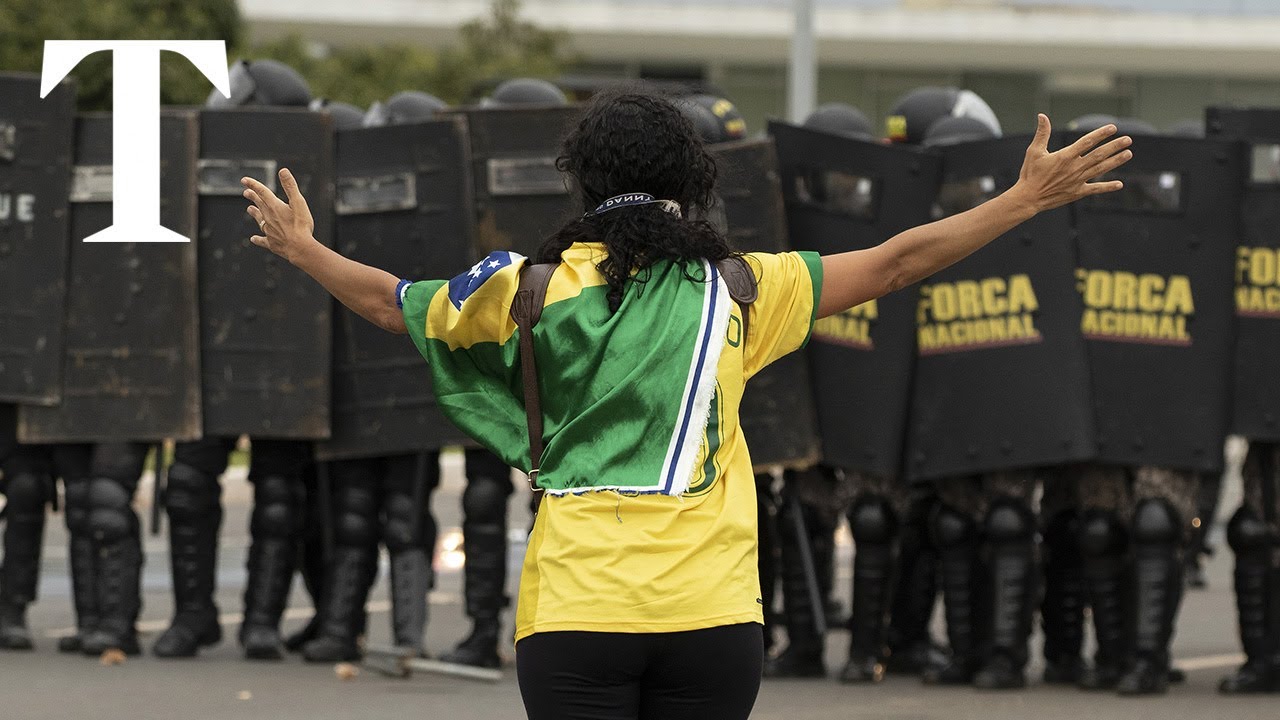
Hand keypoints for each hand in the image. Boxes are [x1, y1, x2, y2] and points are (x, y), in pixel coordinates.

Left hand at [242, 168, 315, 263]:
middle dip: (253, 197)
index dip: (253, 184)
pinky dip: (257, 239)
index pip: (262, 192)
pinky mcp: (271, 243)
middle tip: (246, 192)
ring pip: (259, 220)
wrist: (299, 248)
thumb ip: (290, 187)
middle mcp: (269, 217)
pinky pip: (262, 240)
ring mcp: (269, 231)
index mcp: (275, 206)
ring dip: (254, 213)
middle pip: (259, 204)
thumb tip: (282, 171)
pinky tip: (253, 239)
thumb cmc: (301, 225)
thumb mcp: (299, 203)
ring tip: (249, 209)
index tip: (244, 180)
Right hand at [1008, 114, 1132, 213]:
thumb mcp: (1034, 151)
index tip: (1113, 128)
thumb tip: (1042, 116)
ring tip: (1128, 153)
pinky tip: (1119, 184)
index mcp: (1065, 156)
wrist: (1028, 198)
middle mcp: (1074, 167)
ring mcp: (1077, 180)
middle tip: (1128, 139)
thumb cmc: (1030, 174)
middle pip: (1099, 154)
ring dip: (1116, 161)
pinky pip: (1095, 189)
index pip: (1088, 142)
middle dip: (1114, 146)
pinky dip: (1107, 187)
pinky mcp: (1077, 192)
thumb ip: (1042, 133)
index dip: (1101, 134)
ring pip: (1101, 169)